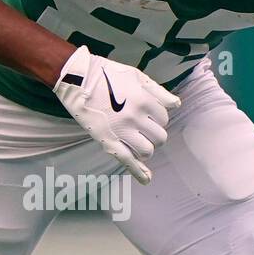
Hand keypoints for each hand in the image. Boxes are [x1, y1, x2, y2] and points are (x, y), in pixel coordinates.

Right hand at [53, 45, 179, 183]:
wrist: (77, 79)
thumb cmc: (106, 74)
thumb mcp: (136, 75)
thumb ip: (158, 91)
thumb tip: (176, 105)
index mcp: (143, 100)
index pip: (164, 118)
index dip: (158, 117)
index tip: (149, 115)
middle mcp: (135, 117)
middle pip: (159, 136)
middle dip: (154, 134)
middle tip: (144, 129)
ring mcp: (121, 131)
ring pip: (147, 150)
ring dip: (147, 148)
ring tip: (139, 142)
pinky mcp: (107, 141)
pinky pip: (127, 160)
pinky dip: (138, 172)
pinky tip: (146, 179)